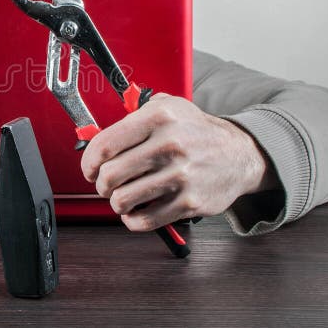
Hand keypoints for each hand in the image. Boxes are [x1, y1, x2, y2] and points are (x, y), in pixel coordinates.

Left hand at [81, 93, 277, 231]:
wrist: (238, 154)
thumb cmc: (196, 131)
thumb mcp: (167, 107)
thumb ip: (132, 116)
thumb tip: (94, 135)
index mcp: (159, 117)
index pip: (105, 145)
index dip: (89, 161)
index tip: (89, 168)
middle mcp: (170, 145)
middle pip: (110, 175)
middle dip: (101, 184)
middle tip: (105, 184)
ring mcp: (180, 175)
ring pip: (122, 200)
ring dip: (116, 202)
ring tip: (122, 196)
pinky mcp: (189, 202)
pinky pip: (144, 220)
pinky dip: (132, 219)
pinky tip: (136, 210)